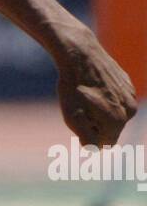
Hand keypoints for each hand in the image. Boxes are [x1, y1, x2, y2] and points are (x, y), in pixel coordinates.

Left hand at [55, 29, 137, 147]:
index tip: (81, 119)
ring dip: (101, 111)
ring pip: (114, 115)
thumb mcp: (73, 118)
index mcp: (118, 122)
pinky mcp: (128, 85)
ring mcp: (131, 96)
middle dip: (96, 124)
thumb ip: (87, 139)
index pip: (104, 144)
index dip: (89, 135)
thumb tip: (96, 149)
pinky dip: (106, 97)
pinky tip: (95, 86)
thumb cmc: (73, 88)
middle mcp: (130, 111)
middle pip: (110, 130)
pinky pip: (116, 101)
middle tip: (83, 106)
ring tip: (88, 95)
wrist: (80, 55)